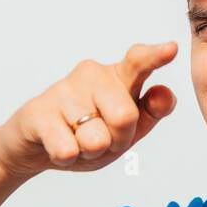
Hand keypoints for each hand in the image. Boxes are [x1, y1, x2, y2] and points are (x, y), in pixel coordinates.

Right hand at [0, 41, 177, 177]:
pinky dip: (66, 158)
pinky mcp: (38, 110)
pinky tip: (56, 145)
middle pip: (125, 117)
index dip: (155, 56)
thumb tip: (165, 94)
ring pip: (95, 139)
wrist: (35, 149)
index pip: (139, 62)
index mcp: (120, 77)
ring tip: (75, 140)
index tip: (171, 48)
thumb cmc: (88, 135)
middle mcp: (93, 75)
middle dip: (117, 141)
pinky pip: (67, 149)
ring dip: (89, 152)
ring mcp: (64, 89)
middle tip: (100, 138)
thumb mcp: (127, 130)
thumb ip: (151, 113)